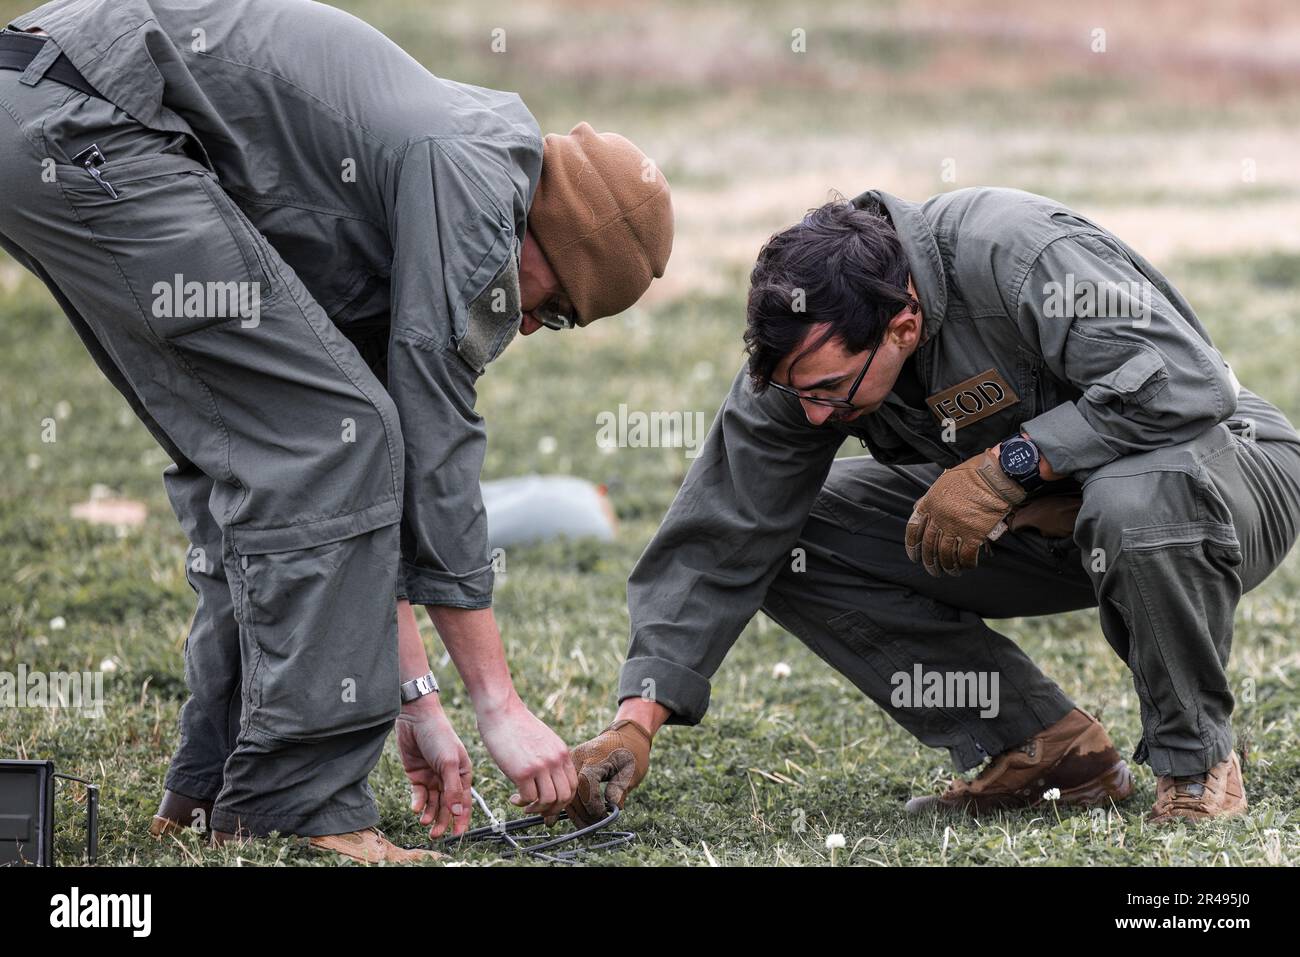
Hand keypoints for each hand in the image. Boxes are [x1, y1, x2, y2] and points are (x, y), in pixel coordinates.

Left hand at [395, 701, 472, 838]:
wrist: (416, 719)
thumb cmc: (439, 736)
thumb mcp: (448, 763)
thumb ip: (453, 788)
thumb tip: (458, 812)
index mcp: (463, 773)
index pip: (464, 801)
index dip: (461, 819)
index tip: (456, 835)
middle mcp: (449, 777)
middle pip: (448, 805)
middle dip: (442, 820)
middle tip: (435, 834)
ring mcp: (433, 776)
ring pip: (433, 802)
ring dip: (429, 814)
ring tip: (424, 823)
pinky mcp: (417, 774)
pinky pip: (419, 794)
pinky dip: (418, 802)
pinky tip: (415, 808)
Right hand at [476, 696, 576, 818]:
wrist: (501, 710)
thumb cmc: (516, 724)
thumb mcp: (543, 740)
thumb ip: (549, 757)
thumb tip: (546, 780)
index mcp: (561, 752)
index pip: (572, 785)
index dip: (562, 800)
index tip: (550, 804)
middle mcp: (555, 760)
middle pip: (565, 797)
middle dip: (552, 809)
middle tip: (538, 811)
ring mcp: (540, 766)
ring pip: (549, 801)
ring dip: (536, 809)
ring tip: (525, 805)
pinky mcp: (523, 772)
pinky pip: (529, 798)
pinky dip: (521, 803)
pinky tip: (514, 798)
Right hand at [566, 719, 652, 826]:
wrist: (626, 734)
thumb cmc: (632, 753)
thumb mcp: (632, 771)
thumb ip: (620, 789)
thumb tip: (611, 809)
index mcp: (596, 757)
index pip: (586, 784)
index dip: (591, 804)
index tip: (602, 815)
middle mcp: (578, 758)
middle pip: (572, 790)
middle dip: (582, 813)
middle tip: (595, 826)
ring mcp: (571, 762)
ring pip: (566, 792)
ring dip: (574, 812)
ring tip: (586, 826)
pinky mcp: (570, 767)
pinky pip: (566, 788)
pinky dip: (568, 804)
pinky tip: (566, 818)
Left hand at [905, 446, 1025, 575]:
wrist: (995, 475)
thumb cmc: (972, 474)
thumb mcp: (943, 481)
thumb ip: (931, 498)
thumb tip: (919, 508)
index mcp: (930, 504)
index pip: (913, 529)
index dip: (912, 546)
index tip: (914, 556)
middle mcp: (939, 518)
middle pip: (929, 546)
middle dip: (930, 562)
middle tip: (933, 571)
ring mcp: (956, 527)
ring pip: (946, 554)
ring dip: (948, 567)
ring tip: (951, 572)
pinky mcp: (974, 534)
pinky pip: (966, 556)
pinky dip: (967, 564)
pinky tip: (968, 566)